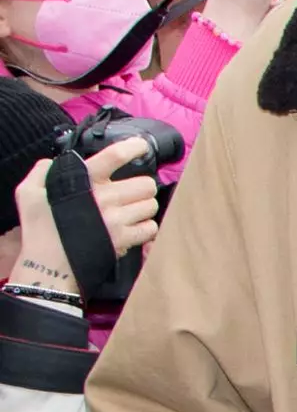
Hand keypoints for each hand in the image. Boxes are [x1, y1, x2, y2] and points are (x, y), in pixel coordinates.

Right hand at [14, 137, 161, 280]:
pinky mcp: (124, 240)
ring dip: (144, 207)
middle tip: (132, 193)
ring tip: (131, 212)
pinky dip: (146, 228)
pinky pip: (151, 228)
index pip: (115, 156)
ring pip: (151, 205)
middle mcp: (105, 197)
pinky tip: (133, 229)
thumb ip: (43, 170)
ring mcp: (116, 220)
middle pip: (146, 184)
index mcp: (84, 180)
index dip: (134, 147)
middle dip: (142, 187)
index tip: (142, 146)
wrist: (47, 264)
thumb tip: (54, 163)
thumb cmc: (40, 227)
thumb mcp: (30, 191)